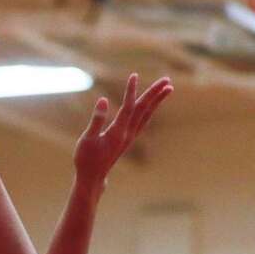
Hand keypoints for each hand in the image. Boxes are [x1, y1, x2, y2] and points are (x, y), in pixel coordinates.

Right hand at [74, 73, 172, 188]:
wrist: (92, 178)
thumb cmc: (86, 159)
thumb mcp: (87, 139)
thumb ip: (96, 119)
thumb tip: (102, 99)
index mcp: (118, 131)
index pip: (128, 106)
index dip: (131, 90)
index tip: (134, 75)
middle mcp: (128, 133)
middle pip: (144, 109)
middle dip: (155, 93)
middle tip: (167, 79)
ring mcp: (130, 137)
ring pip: (147, 115)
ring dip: (157, 101)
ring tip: (168, 88)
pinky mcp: (128, 140)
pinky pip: (143, 121)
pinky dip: (150, 110)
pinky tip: (152, 106)